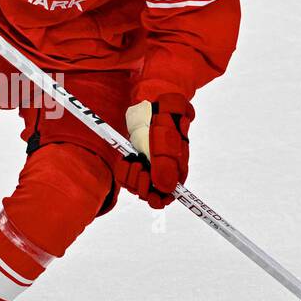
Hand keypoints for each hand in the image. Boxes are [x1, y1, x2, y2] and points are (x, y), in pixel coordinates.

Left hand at [118, 93, 193, 207]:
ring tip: (134, 160)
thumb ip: (167, 164)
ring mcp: (148, 167)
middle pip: (151, 196)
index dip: (159, 199)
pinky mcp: (135, 162)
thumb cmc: (165, 117)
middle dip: (142, 186)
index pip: (169, 196)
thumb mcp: (166, 139)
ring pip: (137, 188)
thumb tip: (165, 189)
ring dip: (131, 177)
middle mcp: (163, 171)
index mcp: (177, 169)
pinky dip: (123, 171)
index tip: (151, 192)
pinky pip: (125, 178)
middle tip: (140, 168)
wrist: (151, 102)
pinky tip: (126, 159)